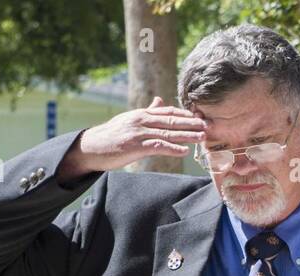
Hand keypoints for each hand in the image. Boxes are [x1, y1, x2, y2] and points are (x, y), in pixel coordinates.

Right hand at [68, 97, 205, 176]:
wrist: (91, 147)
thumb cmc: (111, 136)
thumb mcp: (129, 120)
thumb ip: (147, 112)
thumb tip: (159, 100)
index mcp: (141, 114)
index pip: (167, 111)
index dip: (185, 114)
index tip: (200, 117)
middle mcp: (141, 120)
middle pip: (171, 120)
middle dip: (191, 123)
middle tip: (208, 125)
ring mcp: (138, 133)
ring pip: (167, 132)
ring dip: (187, 135)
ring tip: (202, 137)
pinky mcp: (134, 146)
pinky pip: (157, 146)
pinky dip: (172, 148)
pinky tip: (184, 151)